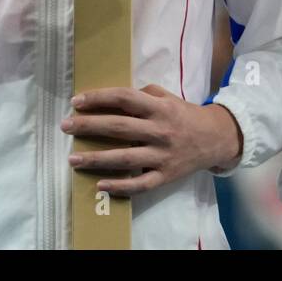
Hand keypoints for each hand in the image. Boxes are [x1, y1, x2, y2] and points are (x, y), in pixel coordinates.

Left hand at [62, 85, 242, 195]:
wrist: (216, 138)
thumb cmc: (185, 115)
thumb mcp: (168, 97)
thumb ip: (144, 94)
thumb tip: (115, 97)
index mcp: (159, 108)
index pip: (124, 99)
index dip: (99, 98)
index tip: (76, 101)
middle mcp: (159, 130)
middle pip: (119, 127)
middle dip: (89, 126)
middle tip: (65, 126)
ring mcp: (162, 155)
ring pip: (125, 158)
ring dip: (96, 158)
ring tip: (72, 159)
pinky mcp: (165, 176)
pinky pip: (140, 183)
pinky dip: (120, 186)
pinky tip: (100, 185)